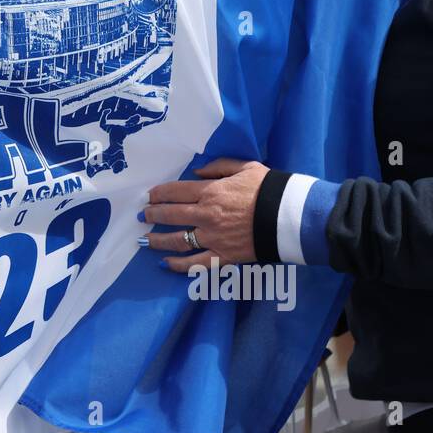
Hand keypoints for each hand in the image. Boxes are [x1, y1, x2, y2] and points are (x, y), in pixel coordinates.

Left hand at [140, 158, 269, 270]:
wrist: (289, 216)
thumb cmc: (269, 189)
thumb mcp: (245, 167)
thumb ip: (219, 166)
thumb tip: (196, 171)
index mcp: (211, 191)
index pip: (175, 192)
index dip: (158, 194)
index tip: (149, 196)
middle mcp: (206, 215)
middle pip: (171, 215)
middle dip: (153, 215)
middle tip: (143, 216)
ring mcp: (213, 237)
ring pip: (177, 240)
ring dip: (158, 240)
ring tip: (145, 240)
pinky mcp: (223, 256)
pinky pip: (196, 264)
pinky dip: (179, 266)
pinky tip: (166, 264)